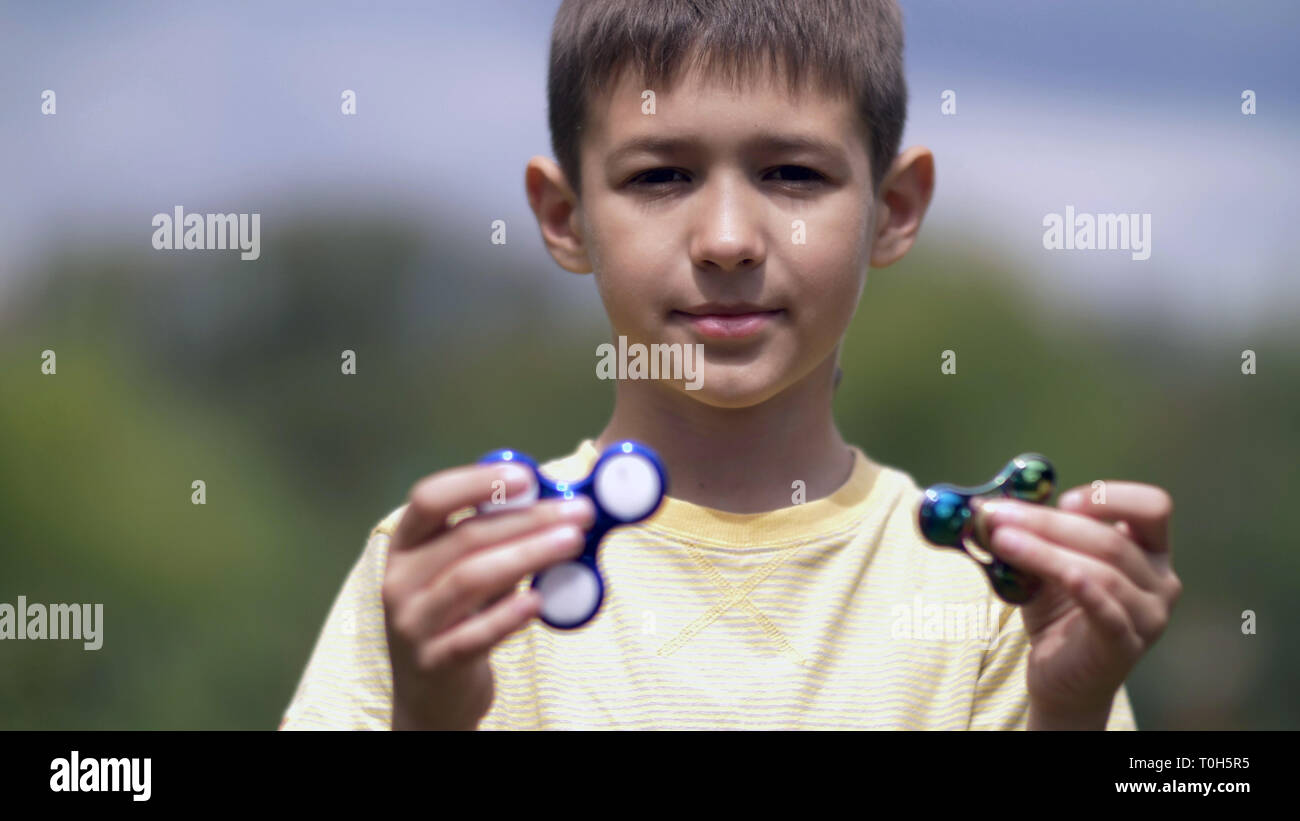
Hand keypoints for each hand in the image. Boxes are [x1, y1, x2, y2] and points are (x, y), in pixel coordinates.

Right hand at [383, 461, 594, 729]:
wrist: (432, 696)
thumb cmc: (457, 617)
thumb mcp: (462, 571)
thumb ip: (495, 537)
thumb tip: (558, 500)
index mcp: (405, 545)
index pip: (429, 499)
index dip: (476, 482)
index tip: (526, 476)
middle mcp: (400, 580)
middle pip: (466, 538)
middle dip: (528, 520)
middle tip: (578, 512)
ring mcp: (413, 624)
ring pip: (471, 579)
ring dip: (528, 554)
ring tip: (572, 542)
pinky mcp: (435, 663)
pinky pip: (474, 635)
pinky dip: (508, 615)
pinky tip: (538, 601)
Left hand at [974, 482, 1181, 727]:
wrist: (1060, 678)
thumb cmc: (1059, 614)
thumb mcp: (1046, 565)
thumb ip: (1031, 535)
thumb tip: (986, 507)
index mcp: (1150, 551)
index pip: (1152, 507)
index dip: (1109, 498)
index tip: (1062, 500)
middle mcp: (1160, 581)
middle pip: (1111, 539)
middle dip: (1048, 522)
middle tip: (999, 514)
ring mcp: (1149, 616)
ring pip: (1102, 572)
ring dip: (1046, 551)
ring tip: (1001, 540)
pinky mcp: (1125, 645)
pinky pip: (1108, 612)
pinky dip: (1086, 591)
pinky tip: (1064, 576)